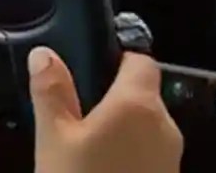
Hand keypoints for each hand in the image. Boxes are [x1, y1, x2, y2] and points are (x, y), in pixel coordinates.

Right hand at [29, 46, 182, 172]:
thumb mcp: (54, 139)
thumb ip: (51, 91)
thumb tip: (45, 56)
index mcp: (138, 105)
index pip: (141, 60)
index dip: (118, 59)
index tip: (94, 69)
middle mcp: (164, 128)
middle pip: (143, 96)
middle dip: (114, 102)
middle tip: (77, 117)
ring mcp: (170, 160)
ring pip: (146, 130)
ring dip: (121, 134)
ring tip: (84, 152)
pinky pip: (148, 159)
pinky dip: (128, 160)